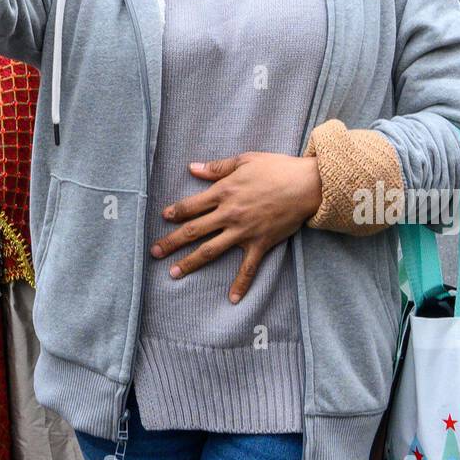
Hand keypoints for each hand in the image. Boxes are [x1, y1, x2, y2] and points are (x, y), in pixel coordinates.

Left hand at [152, 152, 322, 303]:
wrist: (306, 185)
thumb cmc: (275, 168)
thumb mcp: (244, 160)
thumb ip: (216, 167)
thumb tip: (191, 168)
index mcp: (223, 192)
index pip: (192, 206)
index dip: (175, 212)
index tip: (164, 218)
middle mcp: (229, 214)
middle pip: (194, 230)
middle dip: (172, 242)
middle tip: (154, 252)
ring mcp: (244, 231)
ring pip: (211, 250)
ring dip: (191, 262)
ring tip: (174, 273)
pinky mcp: (260, 244)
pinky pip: (248, 268)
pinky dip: (240, 284)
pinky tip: (232, 299)